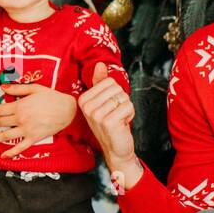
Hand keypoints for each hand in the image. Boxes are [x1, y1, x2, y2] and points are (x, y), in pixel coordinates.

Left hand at [0, 83, 76, 157]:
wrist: (67, 110)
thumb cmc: (51, 97)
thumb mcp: (34, 88)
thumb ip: (17, 89)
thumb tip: (3, 87)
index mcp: (20, 106)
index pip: (0, 110)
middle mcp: (21, 119)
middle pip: (0, 122)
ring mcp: (26, 130)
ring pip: (6, 136)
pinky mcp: (33, 138)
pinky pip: (20, 147)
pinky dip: (11, 152)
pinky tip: (3, 156)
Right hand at [78, 62, 140, 188]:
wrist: (115, 148)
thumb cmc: (110, 124)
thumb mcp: (103, 102)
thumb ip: (100, 83)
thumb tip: (100, 64)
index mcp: (83, 99)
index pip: (109, 81)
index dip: (115, 93)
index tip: (110, 107)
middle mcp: (87, 106)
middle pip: (117, 88)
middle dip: (122, 101)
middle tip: (115, 114)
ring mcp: (96, 114)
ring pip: (124, 97)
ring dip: (126, 109)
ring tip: (118, 119)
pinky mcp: (108, 121)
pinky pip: (128, 106)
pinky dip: (130, 115)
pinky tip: (122, 124)